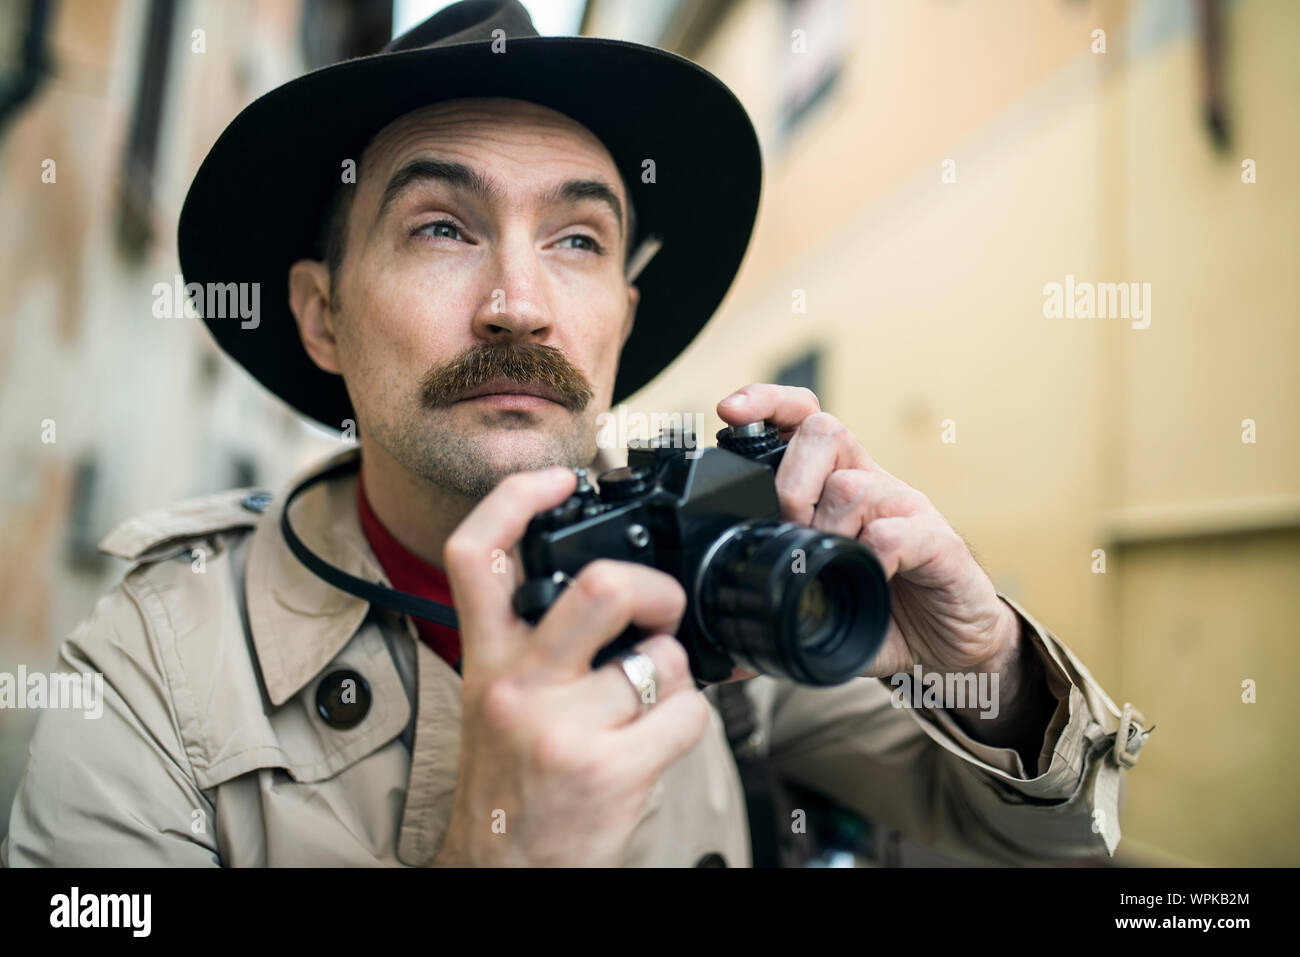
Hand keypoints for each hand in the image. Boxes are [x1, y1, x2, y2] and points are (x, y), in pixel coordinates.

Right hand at [437, 468, 711, 865]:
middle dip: (655, 588)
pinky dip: (689, 720)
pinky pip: (687, 712)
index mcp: (484, 656)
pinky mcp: (607, 770)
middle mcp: (514, 684)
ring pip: (662, 657)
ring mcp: (560, 728)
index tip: (560, 479)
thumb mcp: (496, 697)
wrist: (508, 874)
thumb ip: (532, 638)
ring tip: (649, 700)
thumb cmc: (514, 781)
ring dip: (675, 673)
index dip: (517, 498)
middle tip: (661, 610)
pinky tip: (657, 739)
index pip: (475, 553)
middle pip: (600, 585)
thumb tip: (609, 583)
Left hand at [716, 384, 1020, 679]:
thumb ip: (775, 602)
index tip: (728, 412)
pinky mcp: (939, 544)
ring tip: (826, 564)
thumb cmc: (881, 612)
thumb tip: (723, 640)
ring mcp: (906, 510)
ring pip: (852, 484)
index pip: (804, 419)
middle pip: (824, 433)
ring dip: (826, 527)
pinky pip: (897, 532)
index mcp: (837, 485)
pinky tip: (870, 579)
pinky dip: (873, 557)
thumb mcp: (819, 601)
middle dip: (790, 482)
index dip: (767, 404)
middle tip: (788, 528)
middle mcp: (871, 485)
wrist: (949, 646)